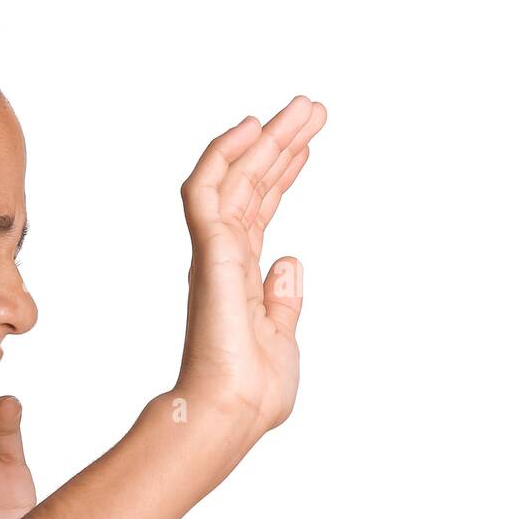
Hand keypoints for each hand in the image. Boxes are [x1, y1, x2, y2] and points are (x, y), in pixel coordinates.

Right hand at [177, 94, 326, 437]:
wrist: (231, 410)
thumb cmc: (251, 390)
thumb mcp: (282, 337)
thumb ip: (283, 299)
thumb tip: (290, 262)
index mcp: (238, 277)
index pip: (259, 212)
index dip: (281, 176)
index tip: (305, 145)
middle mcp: (222, 259)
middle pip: (250, 186)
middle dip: (280, 144)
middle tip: (312, 108)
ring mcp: (214, 254)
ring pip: (234, 179)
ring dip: (265, 140)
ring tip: (303, 108)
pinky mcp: (209, 253)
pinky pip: (206, 192)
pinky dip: (224, 156)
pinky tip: (251, 128)